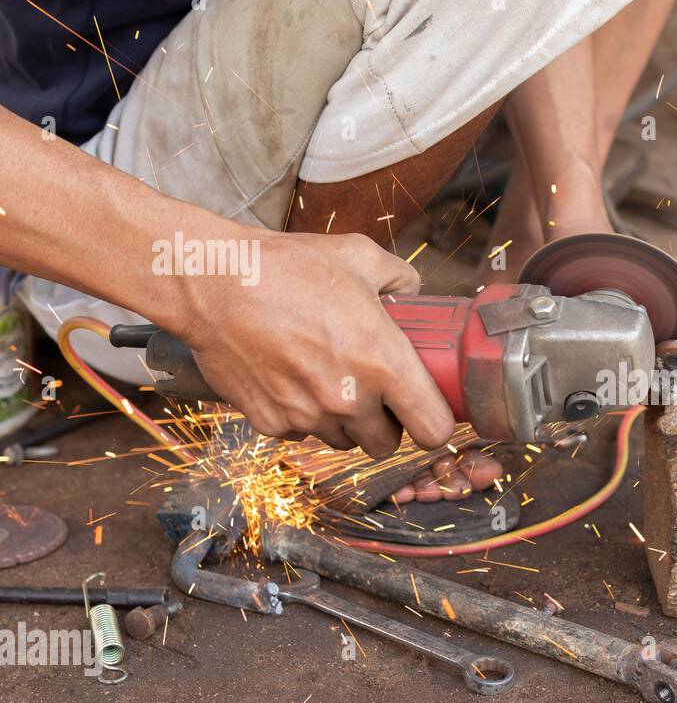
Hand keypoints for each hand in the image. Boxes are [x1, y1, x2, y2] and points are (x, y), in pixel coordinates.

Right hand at [173, 228, 454, 457]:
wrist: (214, 281)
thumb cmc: (288, 267)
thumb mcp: (360, 257)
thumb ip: (400, 278)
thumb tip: (414, 290)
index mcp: (383, 363)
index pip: (434, 429)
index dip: (435, 423)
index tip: (426, 410)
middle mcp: (349, 399)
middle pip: (386, 445)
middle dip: (385, 424)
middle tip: (374, 393)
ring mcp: (308, 416)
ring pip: (343, 441)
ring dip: (343, 421)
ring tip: (329, 379)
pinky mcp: (271, 423)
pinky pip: (300, 433)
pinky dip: (301, 416)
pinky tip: (292, 378)